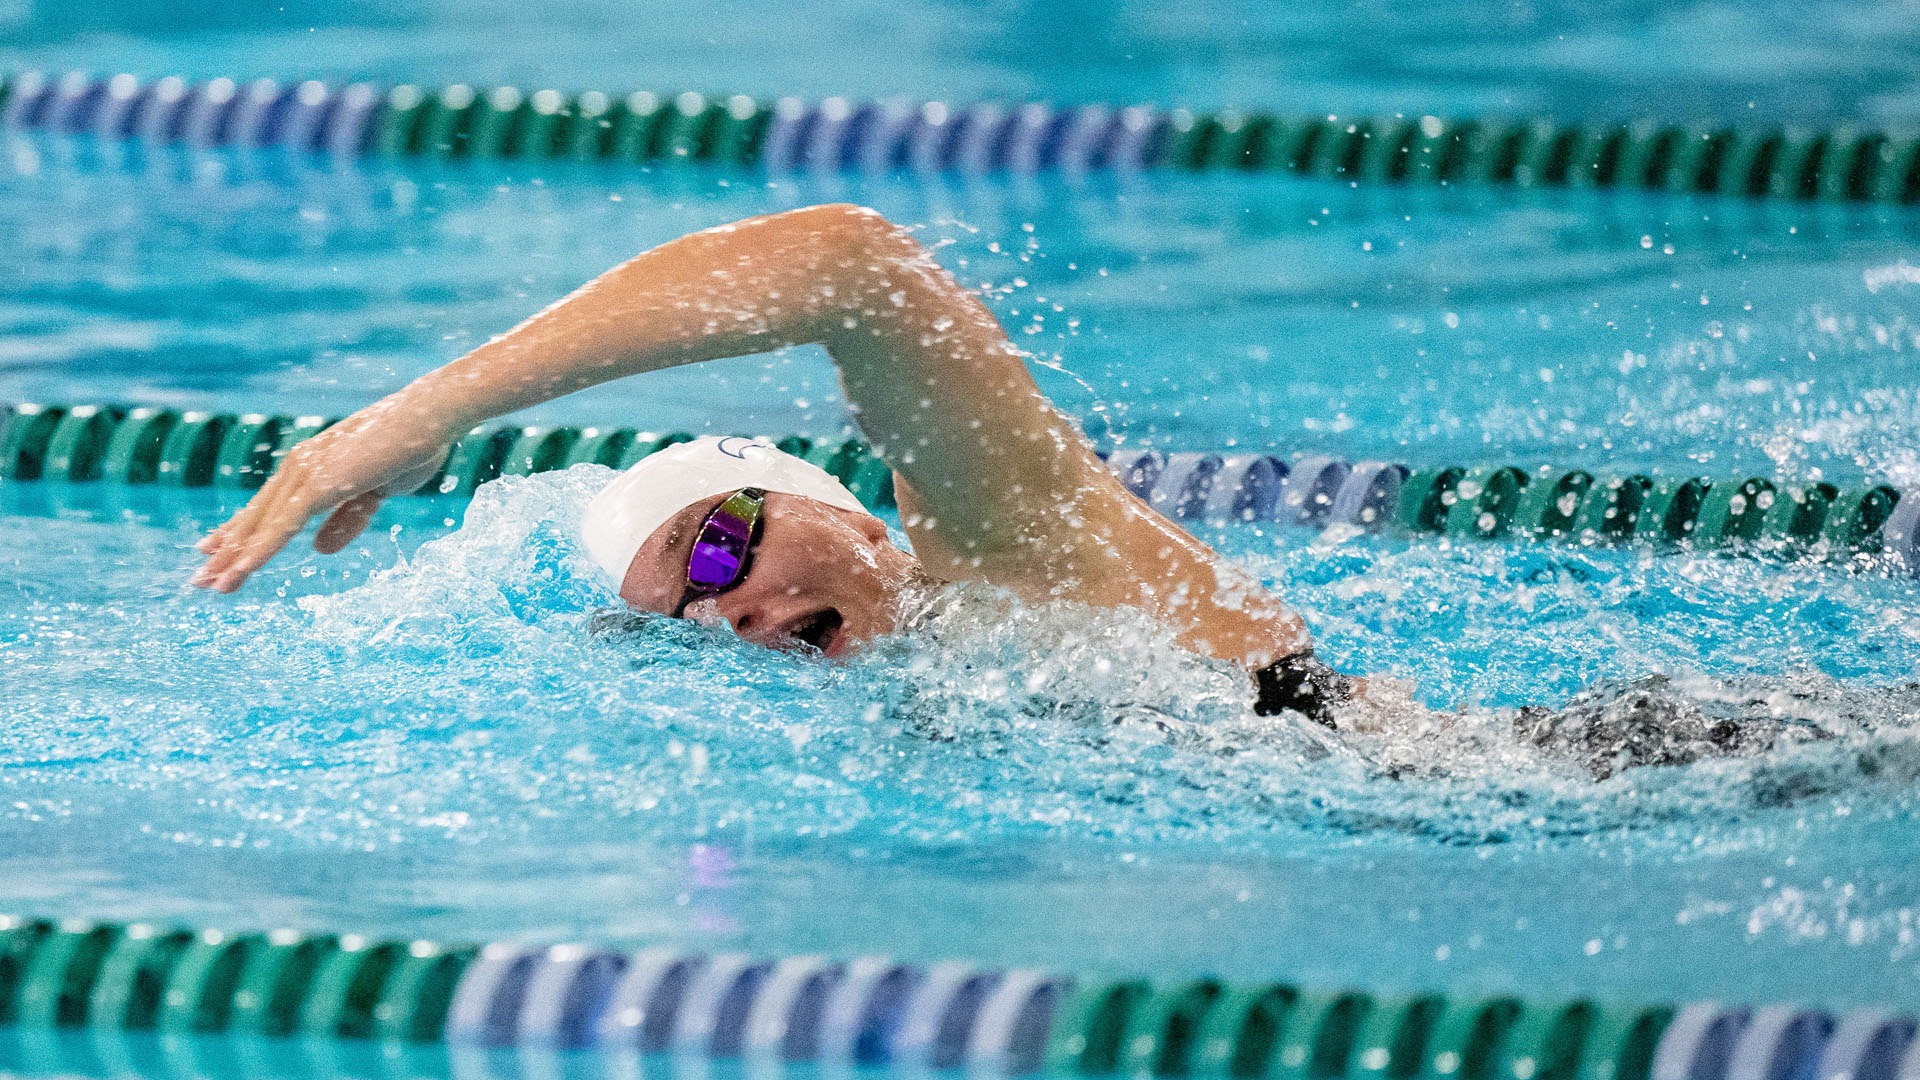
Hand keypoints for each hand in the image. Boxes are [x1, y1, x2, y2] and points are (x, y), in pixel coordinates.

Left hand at [190, 399, 453, 591]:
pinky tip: (242, 570)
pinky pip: (283, 525)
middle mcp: (299, 467)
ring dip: (236, 557)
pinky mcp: (319, 484)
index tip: (214, 550)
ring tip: (210, 584)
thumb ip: (346, 520)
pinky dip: (260, 550)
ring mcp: (306, 474)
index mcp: (311, 467)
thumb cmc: (408, 448)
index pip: (267, 506)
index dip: (240, 531)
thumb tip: (319, 550)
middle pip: (256, 517)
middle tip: (199, 578)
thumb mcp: (374, 493)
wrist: (428, 419)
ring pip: (263, 525)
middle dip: (227, 550)